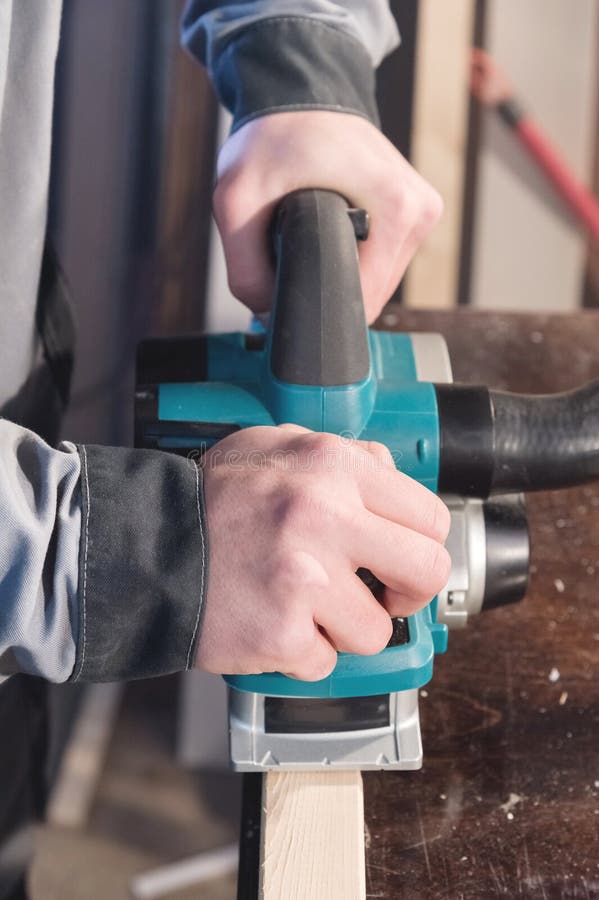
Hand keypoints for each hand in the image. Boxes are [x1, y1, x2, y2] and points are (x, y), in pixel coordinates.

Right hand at [195, 425, 450, 680]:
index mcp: (334, 469)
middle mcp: (326, 518)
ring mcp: (305, 580)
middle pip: (427, 574)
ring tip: (305, 607)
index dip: (421, 544)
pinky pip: (324, 661)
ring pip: (375, 632)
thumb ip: (344, 458)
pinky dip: (301, 652)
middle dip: (409, 594)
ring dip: (344, 628)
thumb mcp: (278, 445)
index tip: (400, 559)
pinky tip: (272, 622)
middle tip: (383, 596)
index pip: (429, 516)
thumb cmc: (211, 498)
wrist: (144, 542)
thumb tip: (392, 479)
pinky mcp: (281, 633)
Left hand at [213, 111, 442, 323]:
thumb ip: (244, 270)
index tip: (289, 283)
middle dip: (328, 285)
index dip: (319, 304)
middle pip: (372, 295)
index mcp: (397, 208)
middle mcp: (420, 212)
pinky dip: (354, 257)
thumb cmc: (275, 137)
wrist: (300, 94)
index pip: (364, 298)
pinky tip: (331, 231)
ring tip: (311, 233)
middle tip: (292, 249)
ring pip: (378, 283)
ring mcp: (424, 212)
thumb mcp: (237, 200)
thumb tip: (269, 317)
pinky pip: (383, 263)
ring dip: (341, 271)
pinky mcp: (417, 214)